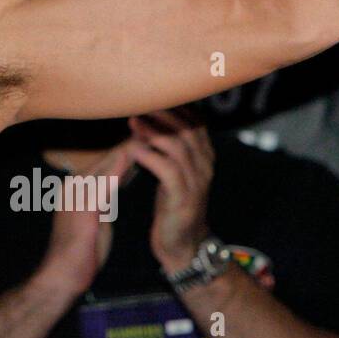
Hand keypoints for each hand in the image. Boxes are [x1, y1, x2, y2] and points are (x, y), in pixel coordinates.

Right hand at [36, 141, 135, 295]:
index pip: (104, 164)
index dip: (125, 152)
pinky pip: (101, 185)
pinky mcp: (82, 208)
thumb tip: (119, 180)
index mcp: (75, 188)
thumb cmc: (81, 250)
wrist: (62, 274)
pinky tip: (129, 159)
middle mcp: (73, 187)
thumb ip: (105, 197)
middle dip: (127, 147)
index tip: (144, 141)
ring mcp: (75, 196)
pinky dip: (116, 170)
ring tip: (143, 138)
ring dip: (124, 152)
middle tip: (149, 132)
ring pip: (103, 167)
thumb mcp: (95, 217)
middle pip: (104, 161)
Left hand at [122, 107, 214, 272]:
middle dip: (163, 113)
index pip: (195, 121)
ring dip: (153, 131)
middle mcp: (205, 165)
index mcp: (204, 156)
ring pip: (177, 146)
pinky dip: (150, 156)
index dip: (175, 106)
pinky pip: (167, 170)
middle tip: (138, 102)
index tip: (150, 93)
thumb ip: (170, 146)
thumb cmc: (173, 203)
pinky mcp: (183, 198)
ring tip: (133, 121)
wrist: (182, 244)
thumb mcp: (174, 171)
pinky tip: (134, 148)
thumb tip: (149, 116)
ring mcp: (196, 182)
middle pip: (187, 128)